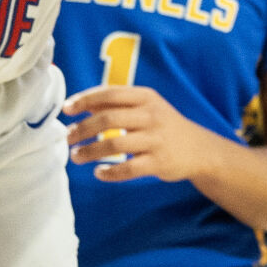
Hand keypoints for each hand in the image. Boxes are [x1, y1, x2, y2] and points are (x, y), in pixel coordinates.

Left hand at [63, 85, 218, 182]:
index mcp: (146, 97)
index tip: (67, 109)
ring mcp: (156, 139)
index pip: (110, 93)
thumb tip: (83, 105)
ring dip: (90, 151)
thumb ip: (118, 104)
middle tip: (68, 137)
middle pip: (109, 118)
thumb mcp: (147, 107)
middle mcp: (151, 115)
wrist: (199, 149)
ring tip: (76, 156)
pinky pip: (128, 169)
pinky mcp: (158, 162)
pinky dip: (109, 172)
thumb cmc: (165, 126)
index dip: (85, 100)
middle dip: (83, 128)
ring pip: (115, 144)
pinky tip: (98, 173)